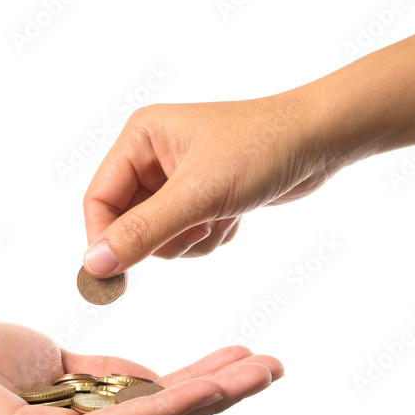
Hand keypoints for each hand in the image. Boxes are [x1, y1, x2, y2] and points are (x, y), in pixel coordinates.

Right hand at [82, 91, 340, 277]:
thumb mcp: (198, 196)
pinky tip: (235, 216)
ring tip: (221, 217)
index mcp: (140, 138)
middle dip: (164, 236)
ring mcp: (179, 176)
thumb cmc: (261, 150)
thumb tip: (94, 264)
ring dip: (190, 239)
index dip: (104, 239)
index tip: (114, 277)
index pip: (98, 199)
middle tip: (196, 230)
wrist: (320, 140)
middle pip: (127, 221)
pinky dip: (209, 236)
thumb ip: (143, 232)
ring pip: (159, 234)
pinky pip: (187, 234)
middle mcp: (153, 154)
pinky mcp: (204, 194)